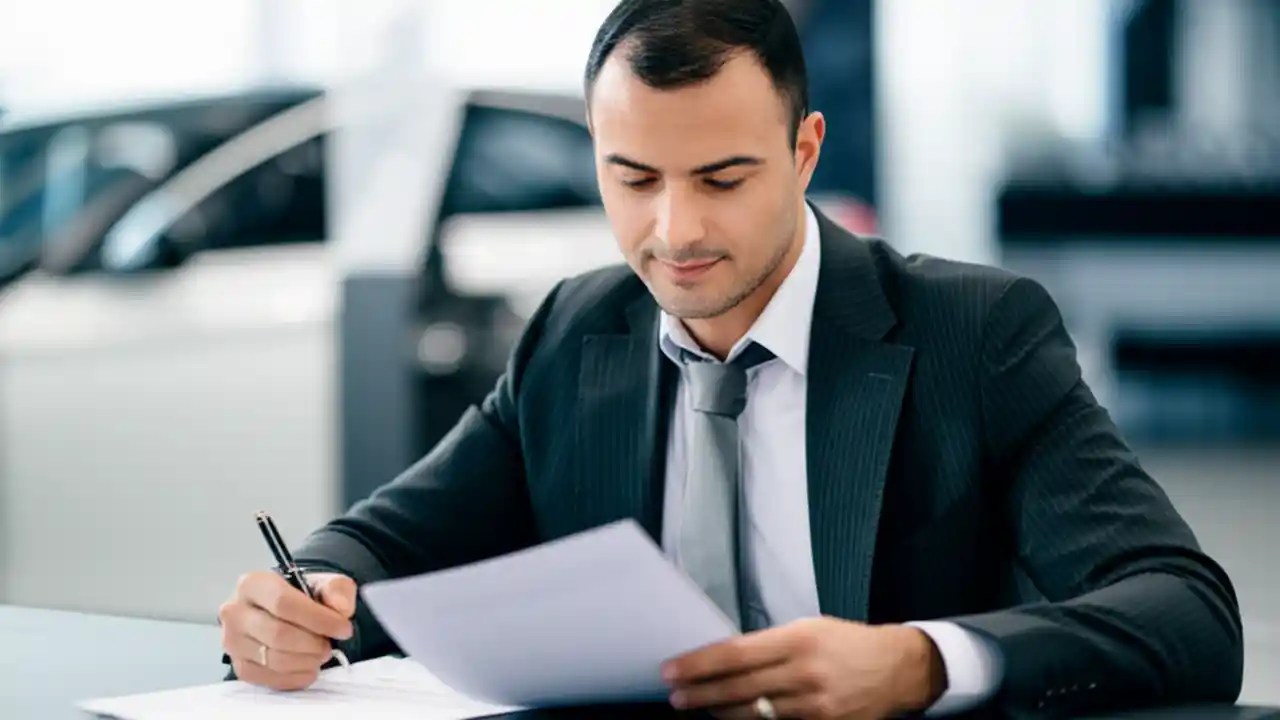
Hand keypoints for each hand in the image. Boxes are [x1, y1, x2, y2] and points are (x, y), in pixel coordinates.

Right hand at [218, 571, 355, 690]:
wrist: (287, 612)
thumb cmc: (303, 596)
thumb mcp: (326, 583)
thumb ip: (337, 589)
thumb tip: (340, 608)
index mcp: (253, 583)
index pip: (283, 602)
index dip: (318, 619)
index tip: (343, 628)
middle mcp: (235, 612)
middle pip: (278, 634)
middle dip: (312, 643)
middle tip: (330, 645)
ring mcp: (233, 642)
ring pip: (274, 659)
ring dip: (306, 661)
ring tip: (321, 654)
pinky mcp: (240, 666)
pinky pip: (269, 679)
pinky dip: (296, 677)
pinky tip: (309, 667)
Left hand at [661, 617, 945, 719]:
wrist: (897, 669)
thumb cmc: (847, 643)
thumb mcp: (808, 628)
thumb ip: (768, 644)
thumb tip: (724, 658)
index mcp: (798, 640)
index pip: (735, 654)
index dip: (699, 665)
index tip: (672, 669)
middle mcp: (804, 673)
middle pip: (738, 688)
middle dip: (700, 693)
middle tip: (675, 696)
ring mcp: (815, 706)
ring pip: (753, 714)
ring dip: (719, 712)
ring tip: (697, 706)